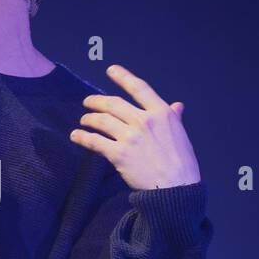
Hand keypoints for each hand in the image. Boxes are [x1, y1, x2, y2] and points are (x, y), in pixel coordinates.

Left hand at [70, 64, 201, 190]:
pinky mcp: (118, 154)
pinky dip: (82, 137)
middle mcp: (144, 121)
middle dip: (96, 101)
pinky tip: (76, 136)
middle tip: (88, 102)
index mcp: (161, 113)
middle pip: (113, 103)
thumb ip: (175, 117)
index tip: (111, 70)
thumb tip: (177, 105)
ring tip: (83, 120)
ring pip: (101, 120)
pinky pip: (94, 141)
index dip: (123, 77)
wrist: (176, 189)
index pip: (139, 88)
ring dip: (88, 119)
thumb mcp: (181, 134)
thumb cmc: (182, 163)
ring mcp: (130, 137)